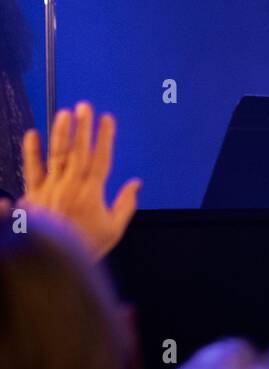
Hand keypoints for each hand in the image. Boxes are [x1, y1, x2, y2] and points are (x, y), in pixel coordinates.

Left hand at [12, 101, 140, 260]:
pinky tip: (31, 134)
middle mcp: (71, 186)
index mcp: (92, 193)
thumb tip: (137, 183)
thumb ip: (126, 204)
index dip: (104, 137)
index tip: (107, 118)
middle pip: (78, 152)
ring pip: (56, 156)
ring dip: (60, 133)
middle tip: (85, 106)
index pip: (100, 159)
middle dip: (82, 127)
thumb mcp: (113, 229)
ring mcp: (50, 189)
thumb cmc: (85, 246)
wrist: (50, 263)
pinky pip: (31, 170)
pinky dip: (31, 152)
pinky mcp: (32, 195)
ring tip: (64, 113)